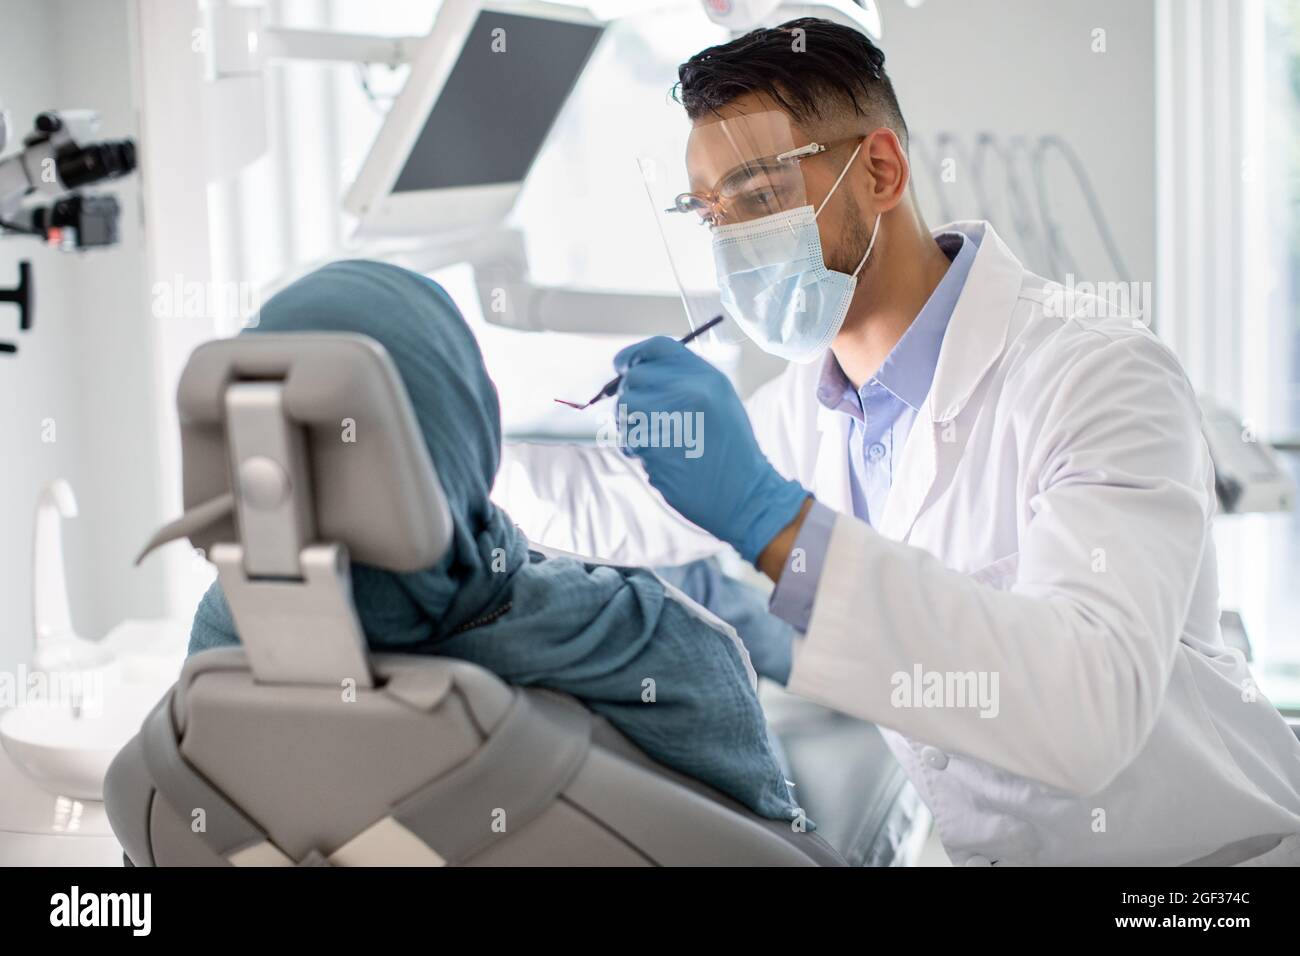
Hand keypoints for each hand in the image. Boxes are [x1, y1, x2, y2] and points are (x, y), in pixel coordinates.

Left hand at [613, 336, 809, 562]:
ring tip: (660, 438)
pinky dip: (636, 448)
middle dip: (632, 395)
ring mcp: (667, 419)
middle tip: (646, 414)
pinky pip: (628, 439)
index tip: (623, 366)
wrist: (743, 493)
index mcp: (706, 376)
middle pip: (634, 378)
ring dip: (632, 423)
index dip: (633, 355)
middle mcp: (686, 391)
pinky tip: (662, 457)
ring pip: (625, 408)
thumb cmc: (730, 447)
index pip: (656, 348)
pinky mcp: (653, 448)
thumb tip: (637, 370)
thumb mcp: (719, 399)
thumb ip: (684, 379)